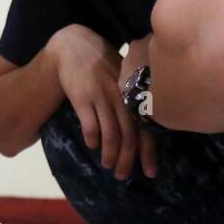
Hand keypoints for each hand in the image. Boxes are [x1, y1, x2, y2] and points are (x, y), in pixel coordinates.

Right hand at [49, 25, 153, 181]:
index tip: (149, 172)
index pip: (146, 128)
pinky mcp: (82, 97)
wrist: (73, 46)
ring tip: (107, 166)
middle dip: (127, 159)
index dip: (149, 152)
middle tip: (122, 176)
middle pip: (130, 135)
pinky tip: (91, 146)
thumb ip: (133, 99)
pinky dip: (92, 138)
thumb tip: (145, 127)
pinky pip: (90, 123)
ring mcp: (102, 96)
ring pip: (111, 133)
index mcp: (134, 93)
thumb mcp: (122, 78)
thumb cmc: (100, 64)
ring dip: (110, 154)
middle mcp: (121, 96)